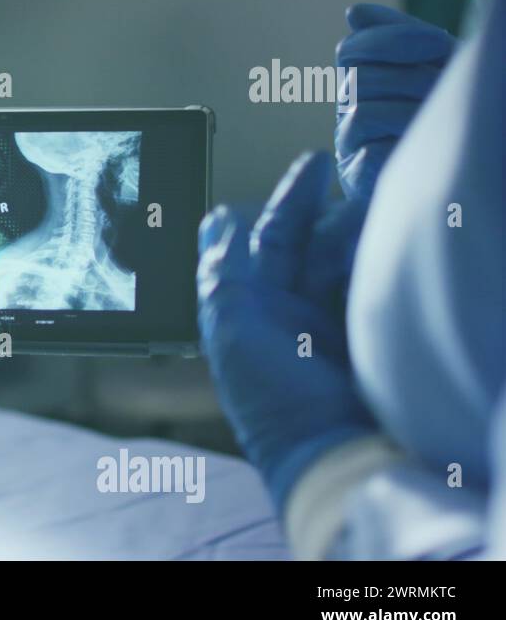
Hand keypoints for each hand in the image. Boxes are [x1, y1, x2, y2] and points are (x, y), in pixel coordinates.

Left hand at [197, 152, 376, 510]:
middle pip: (316, 246)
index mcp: (252, 312)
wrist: (337, 454)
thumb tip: (218, 219)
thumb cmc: (274, 400)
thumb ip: (223, 272)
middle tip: (361, 177)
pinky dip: (389, 260)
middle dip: (335, 212)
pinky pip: (380, 286)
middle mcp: (294, 315)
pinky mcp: (374, 340)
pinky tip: (400, 236)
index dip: (287, 202)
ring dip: (364, 230)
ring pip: (350, 260)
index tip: (314, 165)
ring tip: (385, 197)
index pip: (269, 243)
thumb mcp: (231, 329)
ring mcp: (336, 327)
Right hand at [335, 4, 454, 200]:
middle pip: (357, 80)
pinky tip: (421, 149)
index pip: (353, 48)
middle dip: (410, 78)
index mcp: (366, 79)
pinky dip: (400, 148)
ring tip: (437, 123)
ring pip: (361, 113)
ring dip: (410, 112)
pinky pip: (369, 153)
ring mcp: (350, 145)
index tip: (438, 44)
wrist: (464, 170)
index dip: (391, 39)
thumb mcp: (435, 68)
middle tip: (442, 89)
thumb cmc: (452, 116)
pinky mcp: (356, 179)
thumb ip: (400, 38)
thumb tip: (354, 12)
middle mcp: (351, 110)